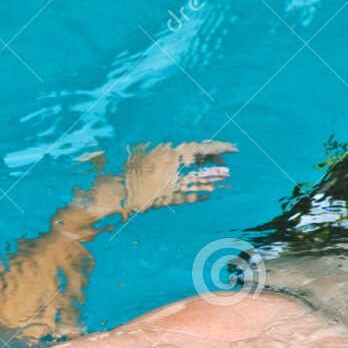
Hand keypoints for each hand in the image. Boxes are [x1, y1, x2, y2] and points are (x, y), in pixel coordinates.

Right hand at [78, 141, 235, 218]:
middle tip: (227, 167)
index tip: (234, 149)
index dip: (220, 148)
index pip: (202, 148)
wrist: (113, 189)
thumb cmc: (126, 168)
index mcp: (169, 152)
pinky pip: (190, 197)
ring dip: (214, 181)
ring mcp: (172, 184)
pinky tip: (210, 195)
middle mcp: (174, 168)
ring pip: (201, 182)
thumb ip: (164, 153)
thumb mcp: (145, 153)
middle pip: (204, 165)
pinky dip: (201, 195)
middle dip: (218, 165)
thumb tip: (178, 149)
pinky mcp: (168, 199)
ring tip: (227, 181)